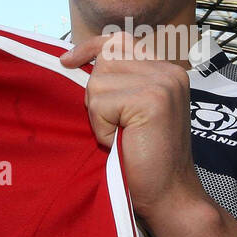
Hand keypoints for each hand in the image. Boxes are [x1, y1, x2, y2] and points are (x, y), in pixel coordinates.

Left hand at [60, 31, 209, 221]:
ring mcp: (163, 83)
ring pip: (98, 81)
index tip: (67, 60)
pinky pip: (100, 102)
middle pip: (104, 60)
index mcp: (167, 71)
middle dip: (97, 95)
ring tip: (122, 135)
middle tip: (117, 126)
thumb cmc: (145, 158)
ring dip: (99, 114)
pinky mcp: (152, 100)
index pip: (119, 41)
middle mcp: (168, 71)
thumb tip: (76, 60)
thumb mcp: (134, 111)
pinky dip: (102, 127)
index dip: (90, 48)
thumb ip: (121, 83)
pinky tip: (121, 142)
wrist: (169, 195)